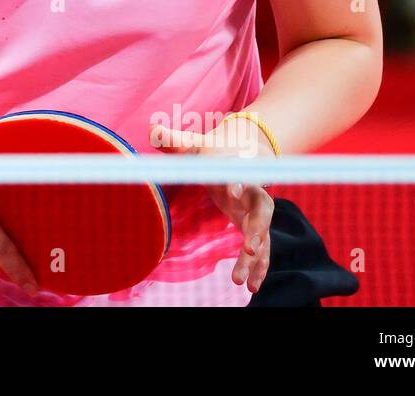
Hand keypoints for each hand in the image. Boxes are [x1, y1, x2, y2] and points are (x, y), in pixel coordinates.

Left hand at [150, 124, 273, 294]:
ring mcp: (256, 211)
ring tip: (244, 282)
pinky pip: (261, 248)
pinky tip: (252, 285)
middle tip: (249, 246)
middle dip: (257, 227)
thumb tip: (152, 128)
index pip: (240, 173)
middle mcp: (253, 191)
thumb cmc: (216, 151)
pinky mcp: (254, 225)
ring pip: (262, 235)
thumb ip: (175, 141)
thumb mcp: (195, 145)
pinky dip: (258, 266)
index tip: (233, 190)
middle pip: (261, 208)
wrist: (244, 154)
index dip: (237, 181)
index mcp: (238, 168)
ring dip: (256, 258)